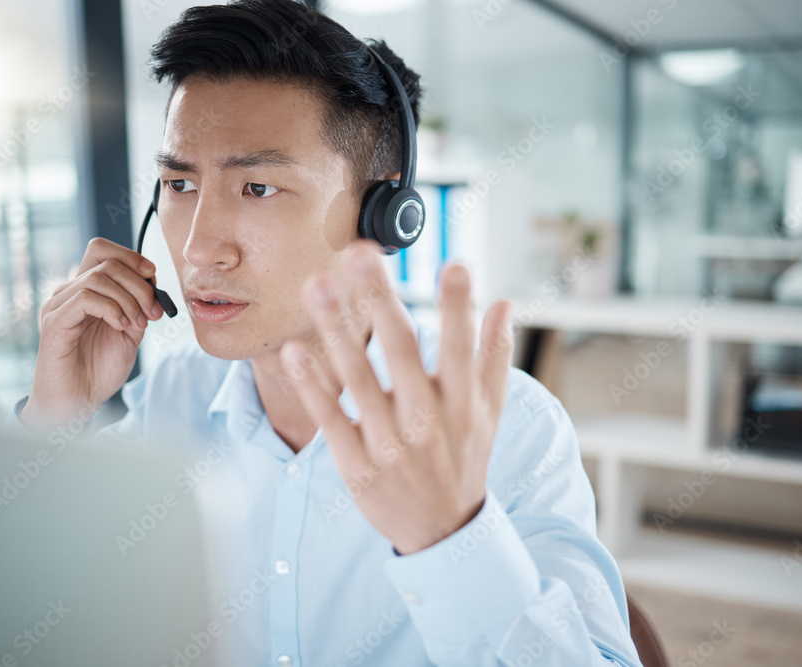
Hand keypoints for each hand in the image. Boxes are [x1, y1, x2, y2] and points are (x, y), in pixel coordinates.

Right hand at [20, 238, 165, 430]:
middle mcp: (68, 292)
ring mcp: (58, 305)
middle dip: (139, 283)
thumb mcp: (129, 333)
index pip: (102, 250)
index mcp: (85, 291)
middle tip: (153, 311)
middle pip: (105, 259)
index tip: (154, 278)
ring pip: (98, 277)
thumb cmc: (98, 370)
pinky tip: (121, 326)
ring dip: (129, 299)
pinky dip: (112, 309)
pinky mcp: (54, 322)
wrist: (76, 404)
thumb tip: (153, 284)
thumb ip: (139, 307)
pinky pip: (86, 297)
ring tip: (137, 324)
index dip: (132, 257)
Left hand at [280, 239, 514, 553]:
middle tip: (361, 252)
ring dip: (337, 330)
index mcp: (463, 403)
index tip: (456, 264)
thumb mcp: (490, 411)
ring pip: (358, 379)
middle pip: (402, 351)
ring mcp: (389, 444)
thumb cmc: (464, 459)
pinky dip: (314, 386)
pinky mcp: (357, 464)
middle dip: (381, 300)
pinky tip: (296, 351)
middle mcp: (427, 420)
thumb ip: (495, 356)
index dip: (460, 307)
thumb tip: (505, 303)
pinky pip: (330, 419)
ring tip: (318, 285)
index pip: (462, 347)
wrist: (442, 531)